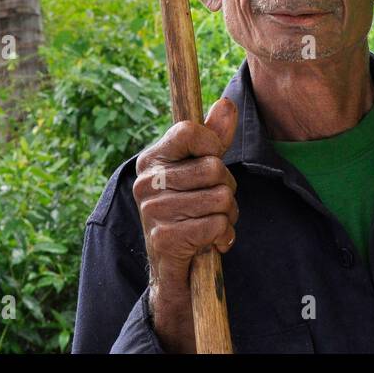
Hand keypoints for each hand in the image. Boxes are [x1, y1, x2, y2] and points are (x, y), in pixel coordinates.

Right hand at [132, 96, 237, 352]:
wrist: (174, 268)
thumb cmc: (191, 210)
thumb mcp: (202, 170)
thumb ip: (214, 137)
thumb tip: (226, 103)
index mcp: (151, 159)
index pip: (188, 130)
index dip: (213, 143)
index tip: (213, 158)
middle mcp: (145, 182)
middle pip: (214, 168)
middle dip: (226, 188)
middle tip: (213, 203)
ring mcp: (152, 211)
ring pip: (221, 197)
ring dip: (228, 215)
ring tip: (210, 223)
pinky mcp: (163, 238)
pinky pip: (217, 225)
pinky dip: (223, 236)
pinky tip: (209, 242)